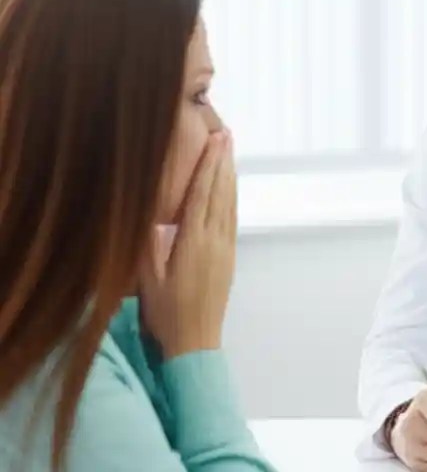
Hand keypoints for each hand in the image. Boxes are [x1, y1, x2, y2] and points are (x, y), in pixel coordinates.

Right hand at [140, 131, 236, 357]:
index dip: (208, 166)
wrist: (197, 341)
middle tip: (226, 134)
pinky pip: (232, 218)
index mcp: (193, 243)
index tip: (215, 141)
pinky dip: (231, 197)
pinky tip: (229, 188)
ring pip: (230, 204)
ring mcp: (225, 247)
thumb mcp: (148, 279)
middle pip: (221, 193)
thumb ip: (148, 245)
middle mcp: (214, 240)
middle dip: (223, 162)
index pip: (202, 195)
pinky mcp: (230, 256)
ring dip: (230, 176)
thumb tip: (146, 214)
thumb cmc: (166, 312)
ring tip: (229, 151)